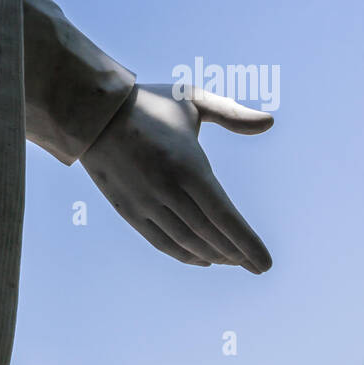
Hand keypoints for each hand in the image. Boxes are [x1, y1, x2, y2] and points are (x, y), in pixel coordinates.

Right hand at [80, 83, 272, 271]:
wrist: (93, 112)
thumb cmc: (150, 102)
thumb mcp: (193, 99)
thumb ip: (233, 113)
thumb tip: (270, 121)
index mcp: (187, 164)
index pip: (224, 215)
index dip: (247, 243)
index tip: (265, 264)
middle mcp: (166, 189)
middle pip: (209, 234)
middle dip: (236, 254)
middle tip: (255, 264)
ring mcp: (145, 202)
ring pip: (187, 243)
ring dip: (214, 256)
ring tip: (233, 260)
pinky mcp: (129, 210)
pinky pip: (162, 242)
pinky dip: (185, 255)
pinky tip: (203, 258)